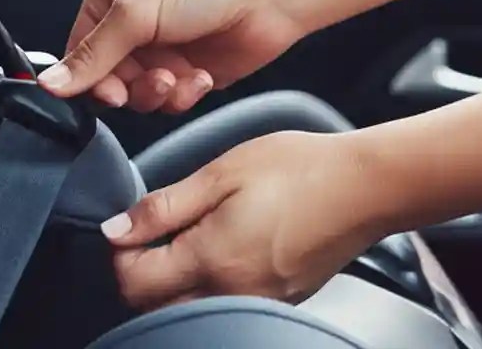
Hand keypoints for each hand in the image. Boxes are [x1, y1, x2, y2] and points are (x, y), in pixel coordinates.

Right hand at [37, 0, 307, 112]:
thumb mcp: (138, 12)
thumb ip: (93, 53)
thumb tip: (51, 83)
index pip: (78, 54)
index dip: (89, 79)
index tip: (109, 89)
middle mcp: (132, 26)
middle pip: (107, 81)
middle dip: (131, 88)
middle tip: (152, 79)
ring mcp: (161, 51)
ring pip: (138, 97)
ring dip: (159, 93)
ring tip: (179, 75)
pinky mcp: (188, 74)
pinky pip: (169, 102)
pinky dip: (184, 94)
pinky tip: (201, 75)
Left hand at [100, 130, 383, 310]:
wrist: (365, 187)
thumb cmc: (299, 170)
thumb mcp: (221, 173)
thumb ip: (163, 207)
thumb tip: (116, 230)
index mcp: (210, 260)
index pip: (133, 284)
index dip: (121, 254)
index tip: (129, 228)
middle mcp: (230, 294)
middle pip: (155, 307)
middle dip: (142, 274)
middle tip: (155, 232)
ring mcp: (256, 303)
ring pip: (187, 312)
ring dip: (173, 283)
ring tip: (190, 237)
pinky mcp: (277, 302)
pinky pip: (221, 307)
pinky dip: (206, 287)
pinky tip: (222, 249)